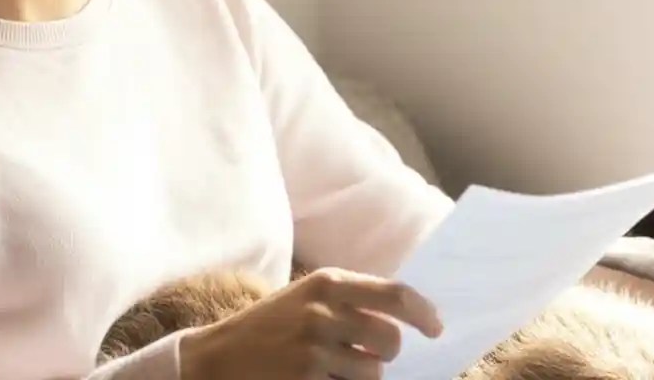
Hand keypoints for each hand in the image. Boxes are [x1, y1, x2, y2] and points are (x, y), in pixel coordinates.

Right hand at [179, 267, 443, 378]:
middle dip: (389, 354)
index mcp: (329, 282)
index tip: (436, 328)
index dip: (423, 313)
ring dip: (365, 375)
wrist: (217, 357)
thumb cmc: (271, 326)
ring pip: (373, 371)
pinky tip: (323, 378)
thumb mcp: (307, 297)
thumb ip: (351, 300)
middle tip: (374, 356)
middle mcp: (323, 311)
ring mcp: (313, 349)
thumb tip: (409, 316)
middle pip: (390, 339)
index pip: (396, 295)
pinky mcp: (306, 379)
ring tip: (336, 368)